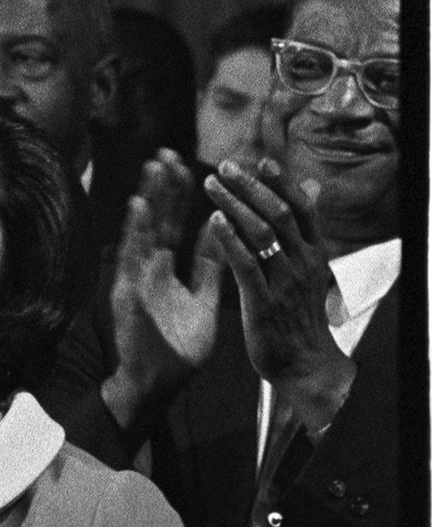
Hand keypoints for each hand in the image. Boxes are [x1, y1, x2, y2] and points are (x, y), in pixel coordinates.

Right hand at [102, 151, 223, 425]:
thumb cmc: (178, 348)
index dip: (179, 195)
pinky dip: (135, 233)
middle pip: (156, 220)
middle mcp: (146, 270)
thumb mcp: (203, 300)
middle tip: (169, 152)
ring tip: (155, 167)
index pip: (172, 224)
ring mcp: (134, 280)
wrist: (159, 384)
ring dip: (148, 199)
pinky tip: (139, 207)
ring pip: (142, 232)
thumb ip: (210, 267)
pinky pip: (132, 259)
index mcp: (164, 270)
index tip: (186, 163)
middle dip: (163, 187)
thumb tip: (222, 231)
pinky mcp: (127, 295)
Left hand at [206, 157, 356, 434]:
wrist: (304, 365)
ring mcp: (284, 281)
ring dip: (235, 205)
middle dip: (252, 187)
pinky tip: (213, 221)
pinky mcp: (263, 301)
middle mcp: (302, 263)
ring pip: (262, 233)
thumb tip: (311, 187)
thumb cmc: (299, 316)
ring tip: (211, 185)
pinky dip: (230, 239)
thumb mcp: (309, 270)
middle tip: (226, 166)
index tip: (261, 161)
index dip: (282, 183)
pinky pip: (246, 264)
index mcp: (314, 255)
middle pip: (280, 214)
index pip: (302, 209)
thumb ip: (305, 230)